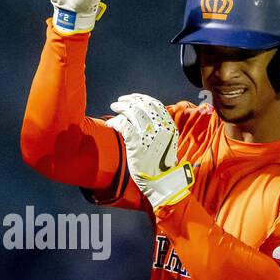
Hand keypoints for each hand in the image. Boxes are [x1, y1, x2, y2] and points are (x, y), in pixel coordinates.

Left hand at [107, 94, 193, 210]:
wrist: (159, 181)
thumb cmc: (160, 164)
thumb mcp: (166, 144)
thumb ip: (159, 130)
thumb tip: (144, 118)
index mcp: (169, 126)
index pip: (155, 104)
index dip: (141, 98)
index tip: (132, 98)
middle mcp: (160, 128)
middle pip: (142, 105)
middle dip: (128, 101)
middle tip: (119, 102)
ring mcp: (148, 135)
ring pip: (132, 112)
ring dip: (120, 107)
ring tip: (114, 107)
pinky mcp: (136, 143)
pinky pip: (123, 125)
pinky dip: (115, 122)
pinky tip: (110, 123)